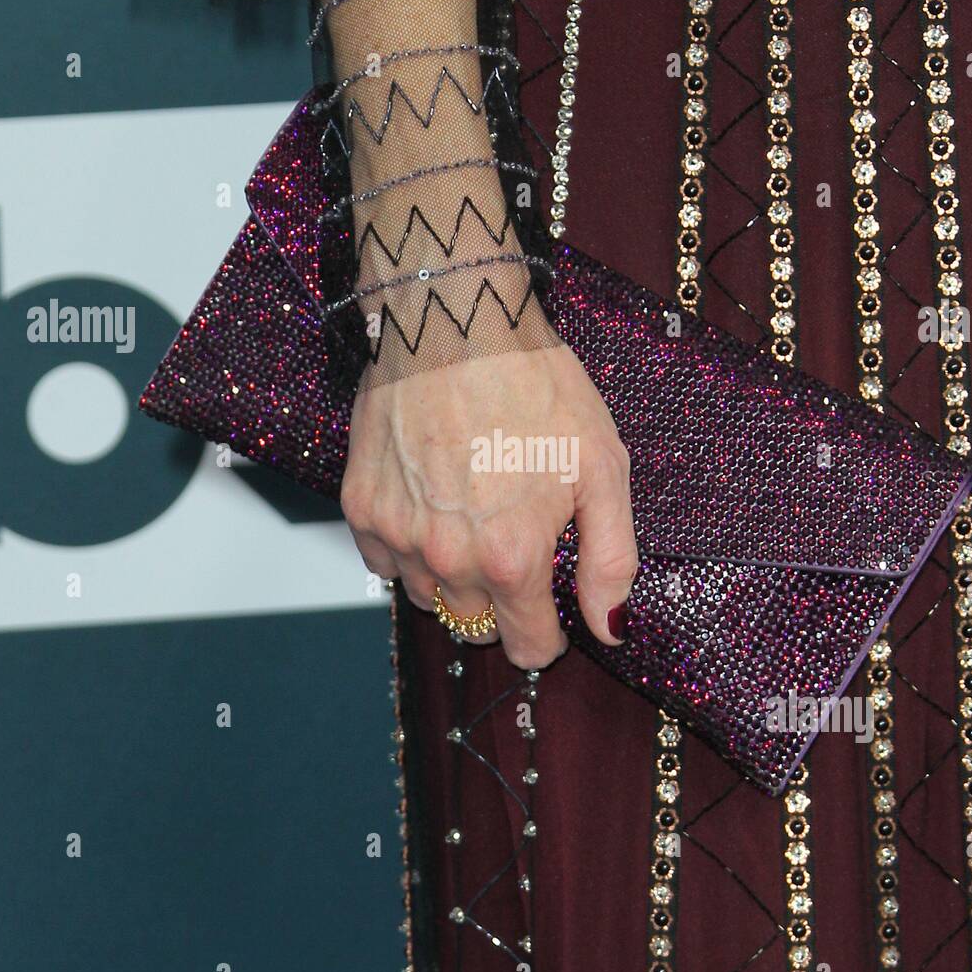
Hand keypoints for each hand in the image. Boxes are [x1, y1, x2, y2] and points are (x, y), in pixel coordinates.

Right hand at [341, 329, 638, 669]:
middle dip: (502, 604)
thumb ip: (610, 561)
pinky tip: (433, 507)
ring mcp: (398, 535)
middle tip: (516, 548)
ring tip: (474, 521)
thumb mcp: (602, 468)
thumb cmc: (535, 387)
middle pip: (474, 627)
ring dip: (454, 579)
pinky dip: (408, 551)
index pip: (526, 648)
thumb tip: (610, 629)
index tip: (552, 610)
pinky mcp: (361, 508)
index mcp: (513, 559)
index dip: (547, 634)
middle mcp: (449, 559)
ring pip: (429, 597)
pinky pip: (384, 563)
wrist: (456, 323)